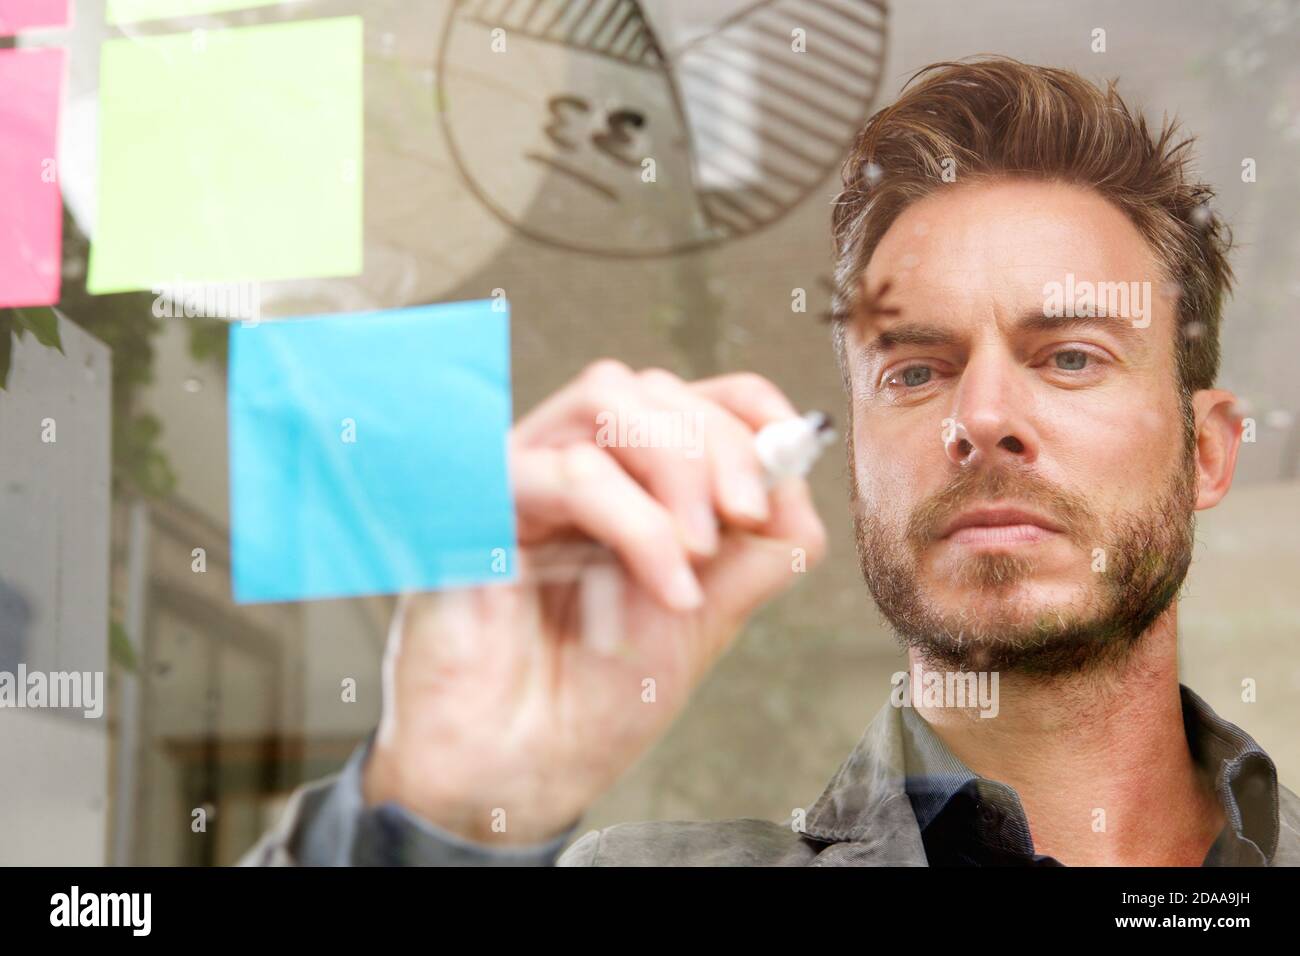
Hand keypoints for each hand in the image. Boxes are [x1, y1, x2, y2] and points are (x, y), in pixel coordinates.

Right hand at [363, 362, 826, 842]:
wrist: (524, 769)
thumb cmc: (599, 694)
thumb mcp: (707, 615)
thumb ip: (756, 549)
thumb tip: (799, 485)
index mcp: (626, 481)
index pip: (689, 396)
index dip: (746, 407)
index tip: (789, 453)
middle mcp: (572, 464)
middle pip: (652, 388)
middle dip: (717, 444)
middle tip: (744, 515)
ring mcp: (524, 478)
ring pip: (607, 402)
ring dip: (676, 464)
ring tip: (698, 551)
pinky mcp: (477, 506)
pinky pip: (566, 472)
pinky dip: (635, 524)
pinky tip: (667, 587)